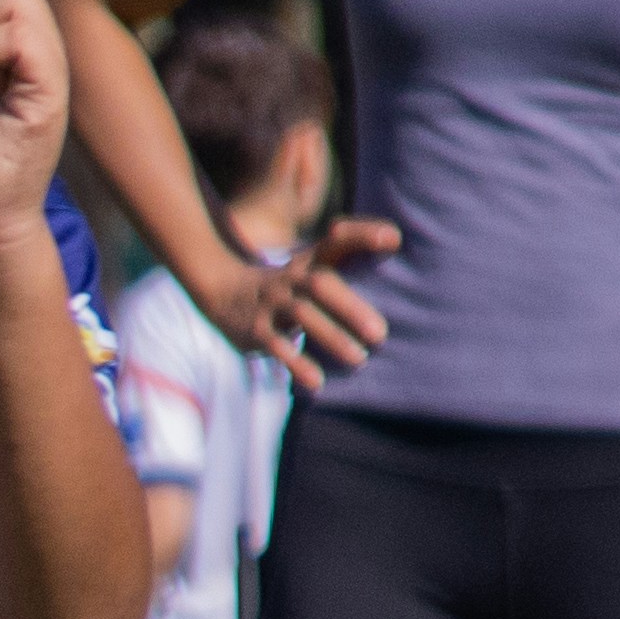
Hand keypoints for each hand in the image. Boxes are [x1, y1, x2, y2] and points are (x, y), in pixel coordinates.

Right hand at [202, 219, 401, 387]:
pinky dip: (297, 365)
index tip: (393, 238)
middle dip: (350, 307)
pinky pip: (276, 347)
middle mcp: (292, 279)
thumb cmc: (288, 284)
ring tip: (359, 359)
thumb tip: (398, 245)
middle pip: (321, 284)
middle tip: (380, 334)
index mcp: (310, 262)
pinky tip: (317, 383)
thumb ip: (349, 259)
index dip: (363, 236)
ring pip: (302, 315)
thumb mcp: (311, 267)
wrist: (221, 291)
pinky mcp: (256, 330)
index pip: (338, 241)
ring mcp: (272, 304)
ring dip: (332, 337)